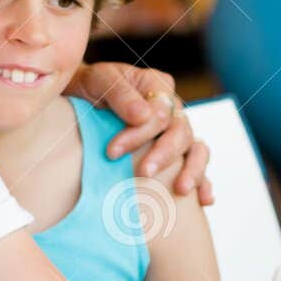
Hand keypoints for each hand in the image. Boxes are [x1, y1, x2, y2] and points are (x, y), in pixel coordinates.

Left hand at [68, 62, 213, 203]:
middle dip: (163, 155)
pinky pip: (196, 166)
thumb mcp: (98, 80)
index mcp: (157, 86)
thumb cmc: (90, 88)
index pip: (160, 112)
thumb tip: (143, 116)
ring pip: (197, 150)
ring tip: (181, 190)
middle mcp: (173, 109)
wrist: (77, 98)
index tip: (113, 151)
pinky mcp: (176, 154)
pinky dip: (203, 182)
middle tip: (144, 173)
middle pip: (181, 133)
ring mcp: (176, 132)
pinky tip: (203, 200)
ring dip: (192, 170)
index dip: (140, 133)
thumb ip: (120, 94)